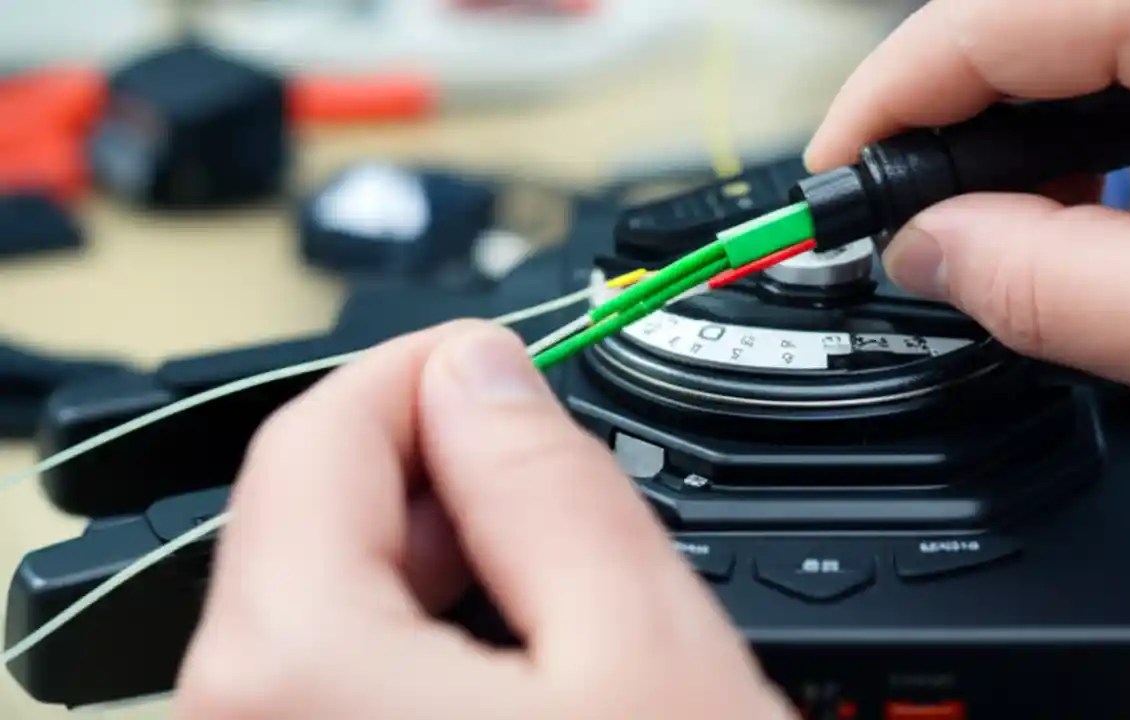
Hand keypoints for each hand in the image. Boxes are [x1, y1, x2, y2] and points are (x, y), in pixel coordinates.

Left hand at [172, 321, 793, 718]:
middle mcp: (238, 719)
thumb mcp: (639, 646)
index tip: (517, 361)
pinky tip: (518, 671)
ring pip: (333, 590)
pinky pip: (340, 669)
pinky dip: (426, 634)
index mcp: (293, 664)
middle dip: (443, 470)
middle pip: (312, 508)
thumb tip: (485, 369)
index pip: (320, 425)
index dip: (429, 364)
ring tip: (560, 601)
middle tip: (564, 495)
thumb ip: (548, 481)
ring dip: (444, 555)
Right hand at [806, 0, 1129, 408]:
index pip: (977, 22)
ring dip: (1021, 119)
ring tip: (1029, 217)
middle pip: (1010, 20)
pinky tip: (1104, 173)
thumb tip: (925, 251)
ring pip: (1058, 26)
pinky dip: (1088, 101)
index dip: (876, 109)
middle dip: (949, 127)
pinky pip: (1124, 27)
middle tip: (925, 227)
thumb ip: (1048, 288)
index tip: (832, 181)